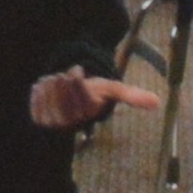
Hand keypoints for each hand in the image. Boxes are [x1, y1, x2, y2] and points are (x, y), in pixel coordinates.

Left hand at [29, 71, 161, 131]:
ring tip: (56, 89)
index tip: (77, 70)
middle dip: (63, 76)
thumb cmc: (89, 98)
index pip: (77, 81)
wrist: (64, 116)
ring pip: (48, 85)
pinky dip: (38, 89)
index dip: (76, 74)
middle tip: (66, 81)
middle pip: (62, 81)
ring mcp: (53, 121)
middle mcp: (71, 121)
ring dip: (50, 82)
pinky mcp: (37, 119)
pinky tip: (44, 95)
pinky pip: (35, 92)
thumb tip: (157, 102)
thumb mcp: (109, 91)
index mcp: (88, 113)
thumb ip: (131, 95)